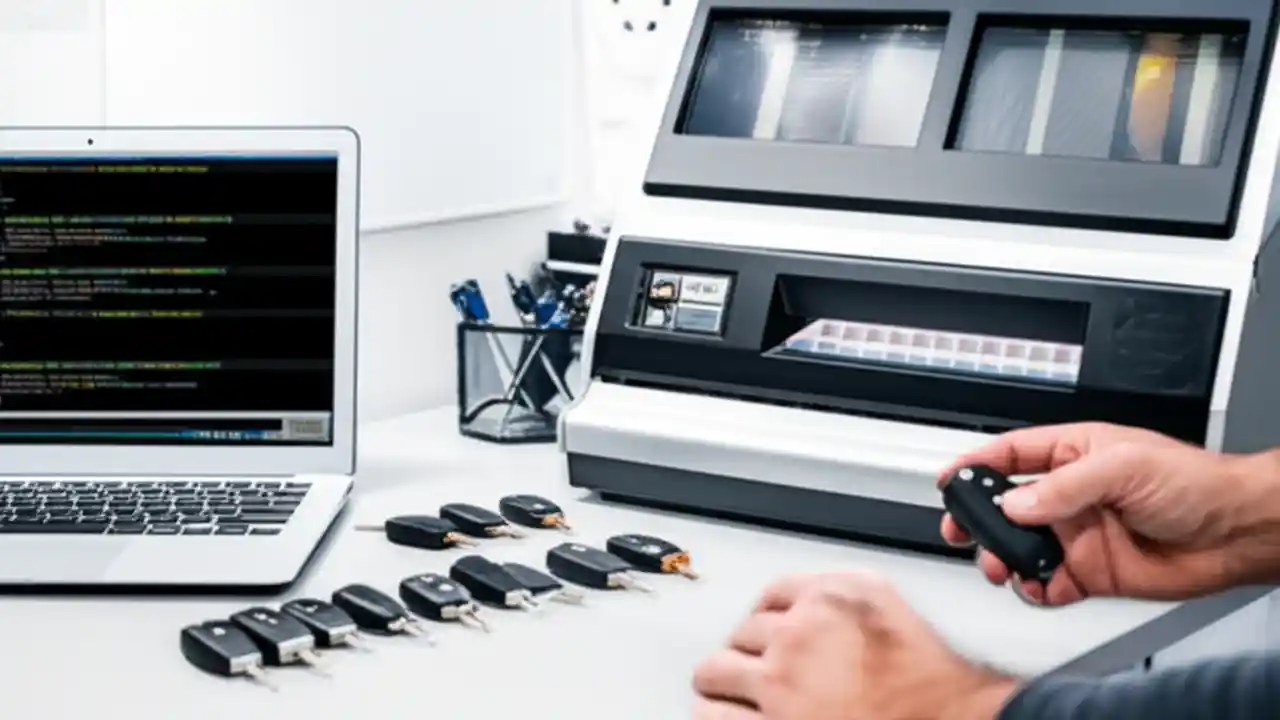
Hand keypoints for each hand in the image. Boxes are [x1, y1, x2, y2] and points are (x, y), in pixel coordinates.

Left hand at [691, 572, 1017, 719]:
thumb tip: (804, 606)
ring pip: (714, 672)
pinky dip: (718, 717)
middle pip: (740, 632)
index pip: (771, 594)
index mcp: (833, 595)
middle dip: (748, 654)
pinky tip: (730, 719)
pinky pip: (714, 716)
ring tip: (732, 698)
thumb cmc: (933, 686)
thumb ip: (841, 598)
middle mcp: (803, 631)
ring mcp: (783, 681)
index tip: (764, 636)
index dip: (767, 620)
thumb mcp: (888, 608)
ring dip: (723, 685)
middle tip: (756, 674)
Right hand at [938, 422, 1279, 605]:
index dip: (976, 464)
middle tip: (960, 530)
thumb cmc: (1193, 483)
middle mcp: (1070, 495)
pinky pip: (1047, 583)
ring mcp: (1077, 534)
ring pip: (1020, 547)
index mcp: (1073, 454)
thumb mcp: (1122, 467)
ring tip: (1001, 564)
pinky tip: (1038, 586)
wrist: (1234, 534)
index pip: (1011, 454)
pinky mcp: (1089, 571)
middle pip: (1006, 505)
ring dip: (1003, 557)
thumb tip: (1016, 503)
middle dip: (977, 518)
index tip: (949, 478)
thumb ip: (1063, 487)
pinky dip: (1034, 589)